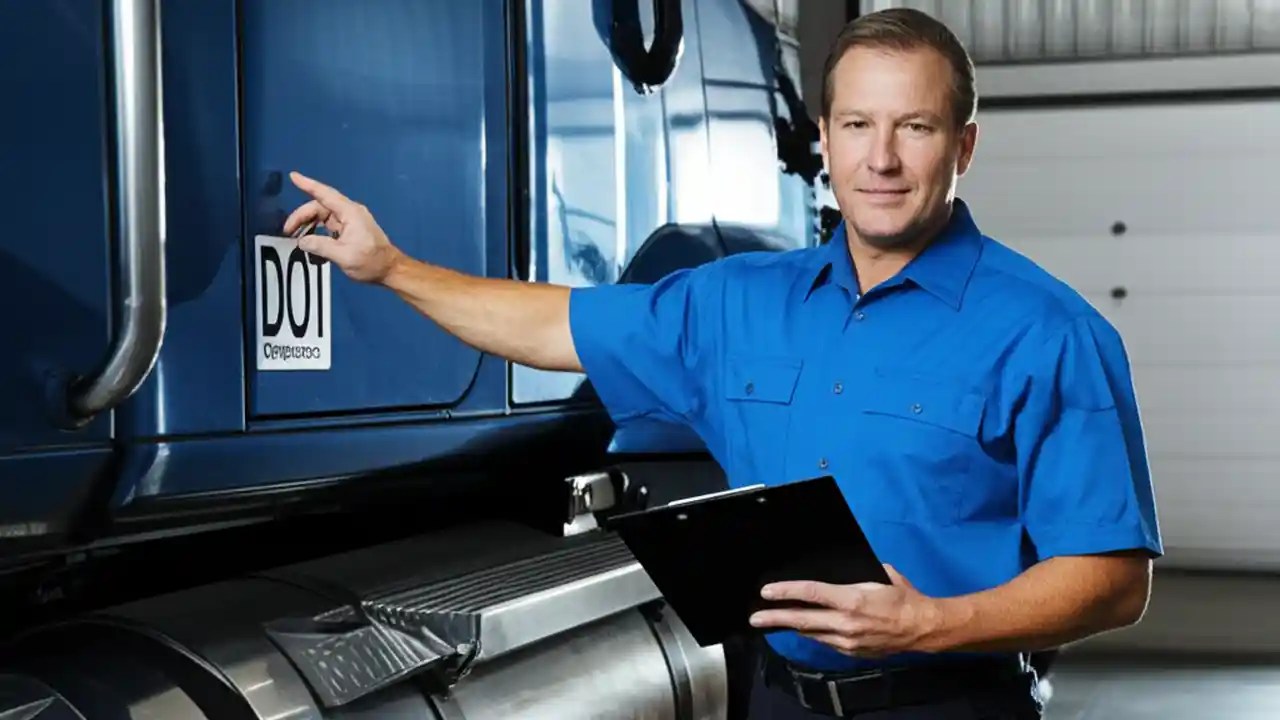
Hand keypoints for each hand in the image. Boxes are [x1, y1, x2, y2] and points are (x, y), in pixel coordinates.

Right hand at [283, 171, 404, 283]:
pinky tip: (309, 241)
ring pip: (323, 216)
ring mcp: (350, 221)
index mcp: (350, 213)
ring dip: (308, 224)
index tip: (293, 176)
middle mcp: (350, 212)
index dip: (308, 185)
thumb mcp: (343, 256)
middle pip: (320, 207)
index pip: (325, 194)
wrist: (390, 269)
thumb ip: (320, 246)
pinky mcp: (350, 230)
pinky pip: (329, 225)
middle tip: (287, 232)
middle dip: (302, 216)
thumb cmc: (371, 262)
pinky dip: (317, 230)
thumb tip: (302, 241)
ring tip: (295, 237)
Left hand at [748, 565, 943, 657]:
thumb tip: (842, 571)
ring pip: (811, 633)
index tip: (767, 592)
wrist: (923, 629)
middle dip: (775, 618)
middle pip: (802, 620)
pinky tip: (804, 628)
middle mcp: (845, 622)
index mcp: (851, 599)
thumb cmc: (904, 598)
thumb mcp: (881, 576)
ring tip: (773, 621)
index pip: (810, 593)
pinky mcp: (852, 652)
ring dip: (792, 626)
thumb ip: (857, 575)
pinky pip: (826, 642)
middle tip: (755, 618)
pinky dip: (814, 634)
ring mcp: (847, 641)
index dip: (786, 592)